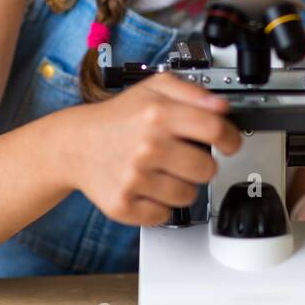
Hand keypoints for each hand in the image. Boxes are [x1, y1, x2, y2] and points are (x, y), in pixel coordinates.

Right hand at [68, 73, 242, 225]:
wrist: (74, 145)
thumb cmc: (117, 118)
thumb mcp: (153, 88)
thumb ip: (192, 92)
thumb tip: (221, 106)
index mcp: (158, 115)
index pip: (215, 129)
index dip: (230, 138)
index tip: (229, 144)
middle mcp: (147, 147)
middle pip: (207, 169)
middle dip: (202, 164)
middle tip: (185, 157)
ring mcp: (134, 179)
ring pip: (188, 195)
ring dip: (182, 186)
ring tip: (163, 171)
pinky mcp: (124, 205)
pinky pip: (164, 215)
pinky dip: (160, 205)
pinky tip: (148, 188)